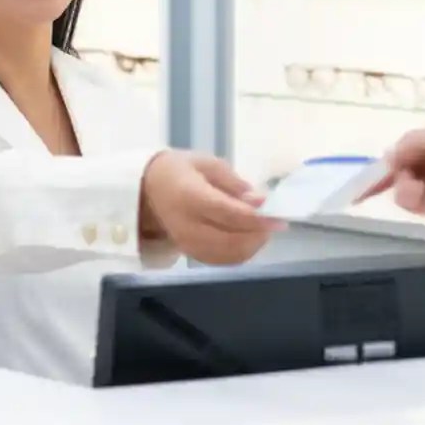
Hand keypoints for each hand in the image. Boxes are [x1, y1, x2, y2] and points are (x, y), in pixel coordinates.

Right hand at [141, 150, 286, 264]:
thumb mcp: (207, 164)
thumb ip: (234, 184)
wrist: (146, 190)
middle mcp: (187, 226)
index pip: (228, 215)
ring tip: (263, 229)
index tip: (278, 217)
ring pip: (229, 254)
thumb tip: (259, 201)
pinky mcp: (190, 254)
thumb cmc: (179, 171)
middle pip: (231, 240)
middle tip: (275, 223)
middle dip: (259, 235)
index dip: (256, 219)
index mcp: (190, 197)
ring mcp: (187, 244)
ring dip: (253, 244)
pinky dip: (242, 252)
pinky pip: (223, 260)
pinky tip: (249, 238)